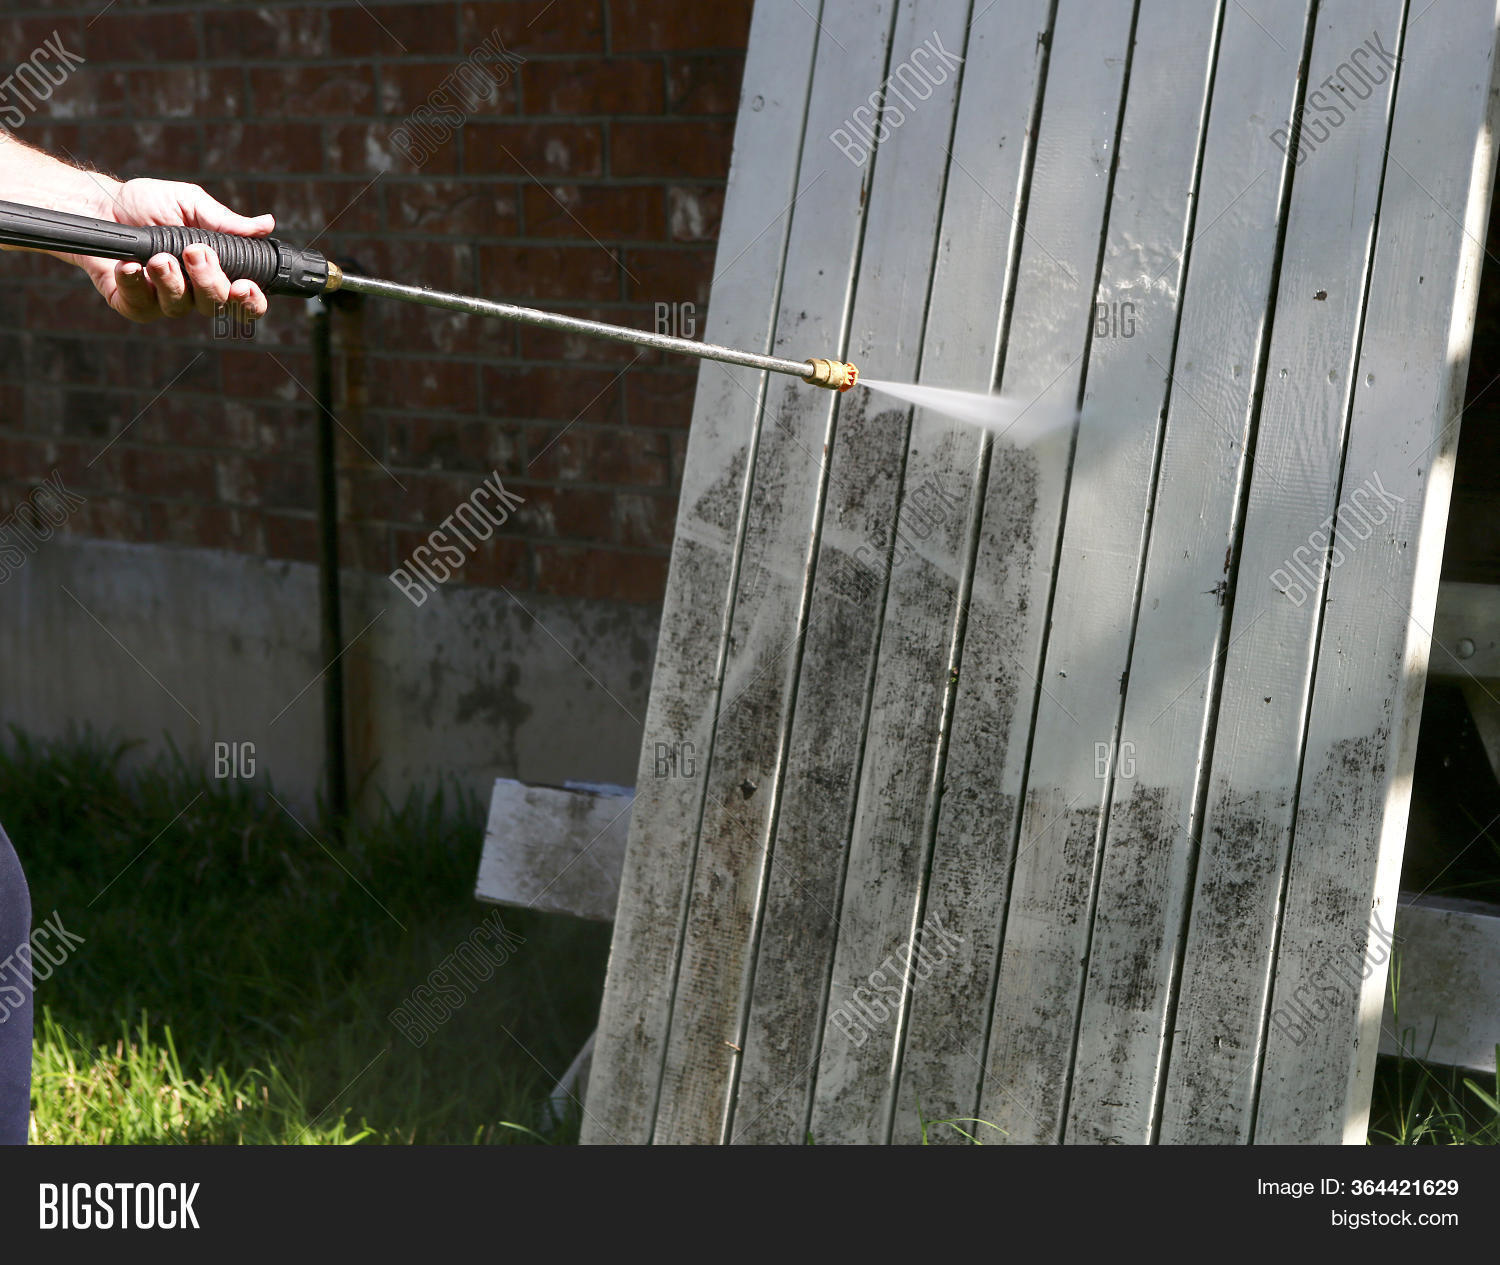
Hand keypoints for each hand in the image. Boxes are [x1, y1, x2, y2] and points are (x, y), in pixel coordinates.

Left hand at [82, 179, 274, 324]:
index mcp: (216, 272)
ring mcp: (164, 302)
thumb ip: (226, 220)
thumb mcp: (190, 203)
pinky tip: (129, 266)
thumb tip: (266, 224)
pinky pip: (141, 307)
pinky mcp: (134, 305)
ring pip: (180, 307)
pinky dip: (135, 284)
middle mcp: (194, 293)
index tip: (243, 285)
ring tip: (158, 256)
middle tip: (194, 251)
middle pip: (216, 306)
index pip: (245, 301)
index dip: (250, 301)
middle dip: (207, 281)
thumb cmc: (146, 204)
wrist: (98, 205)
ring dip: (171, 281)